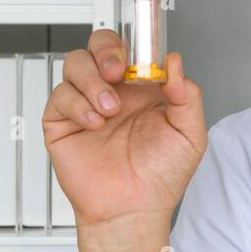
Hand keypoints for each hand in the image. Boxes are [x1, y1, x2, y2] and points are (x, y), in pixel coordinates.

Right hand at [43, 29, 206, 228]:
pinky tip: (95, 123)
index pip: (133, 48)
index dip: (135, 42)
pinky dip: (77, 104)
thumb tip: (174, 61)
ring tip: (110, 108)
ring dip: (93, 80)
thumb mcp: (189, 134)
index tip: (141, 52)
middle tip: (118, 71)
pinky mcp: (63, 121)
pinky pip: (60, 95)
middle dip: (106, 50)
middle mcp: (114, 91)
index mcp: (144, 89)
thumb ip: (187, 95)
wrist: (132, 209)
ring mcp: (86, 103)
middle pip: (98, 45)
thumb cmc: (160, 177)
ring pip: (76, 63)